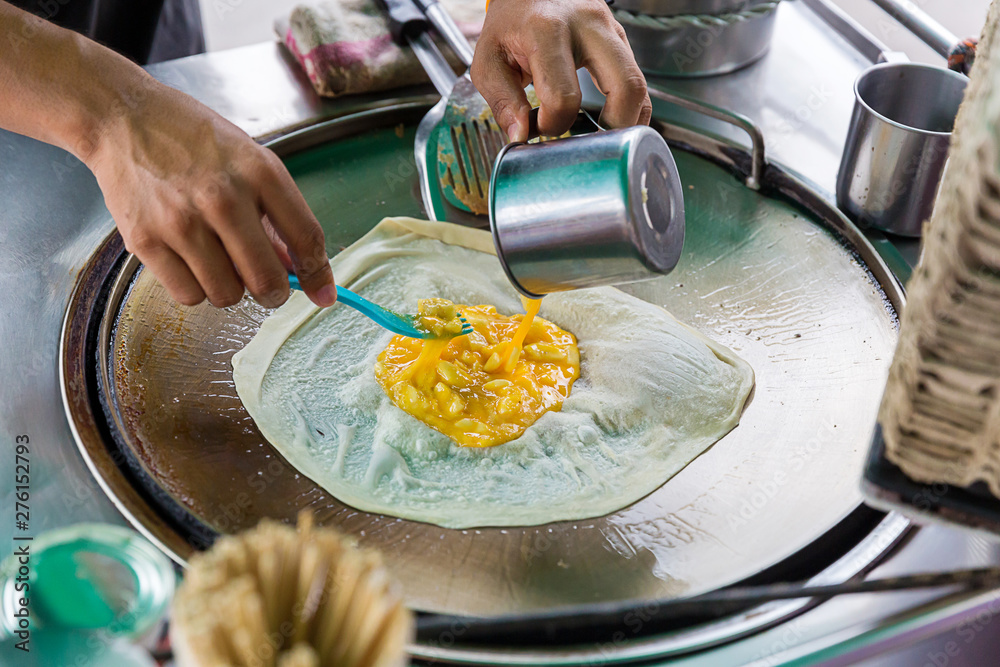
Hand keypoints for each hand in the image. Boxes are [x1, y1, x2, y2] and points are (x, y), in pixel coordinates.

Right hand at [85, 78, 335, 308]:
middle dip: (274, 292)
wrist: (122, 118)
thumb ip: (276, 212)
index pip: (306, 238)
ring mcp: (182, 222)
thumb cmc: (192, 139)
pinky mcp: (146, 241)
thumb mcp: (249, 159)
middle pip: (267, 281)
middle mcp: (224, 199)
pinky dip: (195, 288)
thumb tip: (298, 266)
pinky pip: (188, 295)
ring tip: (219, 259)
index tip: (323, 294)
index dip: (318, 275)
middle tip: (268, 286)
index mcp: (260, 173)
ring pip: (227, 295)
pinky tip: (190, 260)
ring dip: (230, 288)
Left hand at [470, 0, 651, 141]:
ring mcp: (611, 30)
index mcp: (548, 30)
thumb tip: (521, 136)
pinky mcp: (620, 39)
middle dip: (613, 129)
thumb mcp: (488, 57)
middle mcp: (588, 26)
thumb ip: (502, 100)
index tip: (540, 128)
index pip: (564, 97)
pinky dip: (629, 108)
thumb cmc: (510, 22)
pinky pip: (637, 80)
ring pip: (640, 85)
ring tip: (602, 138)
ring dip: (627, 121)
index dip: (553, 125)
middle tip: (592, 146)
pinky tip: (610, 120)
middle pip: (625, 87)